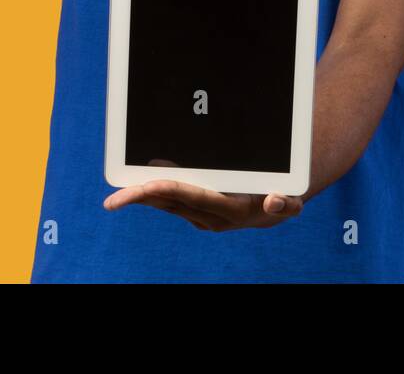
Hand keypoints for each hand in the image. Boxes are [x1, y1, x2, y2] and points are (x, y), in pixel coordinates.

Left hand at [103, 178, 303, 230]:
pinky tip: (135, 189)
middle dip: (140, 200)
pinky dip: (151, 196)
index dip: (165, 190)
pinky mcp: (197, 211)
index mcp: (227, 210)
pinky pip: (170, 202)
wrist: (275, 209)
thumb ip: (286, 204)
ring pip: (166, 205)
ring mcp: (201, 216)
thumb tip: (274, 199)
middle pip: (170, 203)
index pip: (190, 196)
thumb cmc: (281, 200)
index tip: (142, 187)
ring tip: (115, 198)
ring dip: (140, 199)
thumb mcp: (291, 203)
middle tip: (113, 201)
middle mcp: (210, 217)